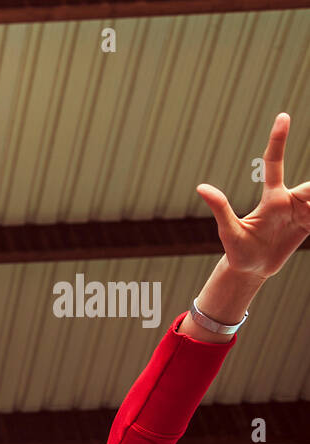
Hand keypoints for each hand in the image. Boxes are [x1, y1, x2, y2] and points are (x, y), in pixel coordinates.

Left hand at [197, 113, 309, 279]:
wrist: (250, 270)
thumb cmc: (237, 251)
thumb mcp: (229, 232)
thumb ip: (221, 209)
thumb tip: (201, 187)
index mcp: (272, 198)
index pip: (275, 163)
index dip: (278, 139)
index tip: (283, 116)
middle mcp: (288, 200)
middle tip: (307, 200)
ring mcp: (301, 212)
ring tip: (307, 218)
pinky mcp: (308, 225)